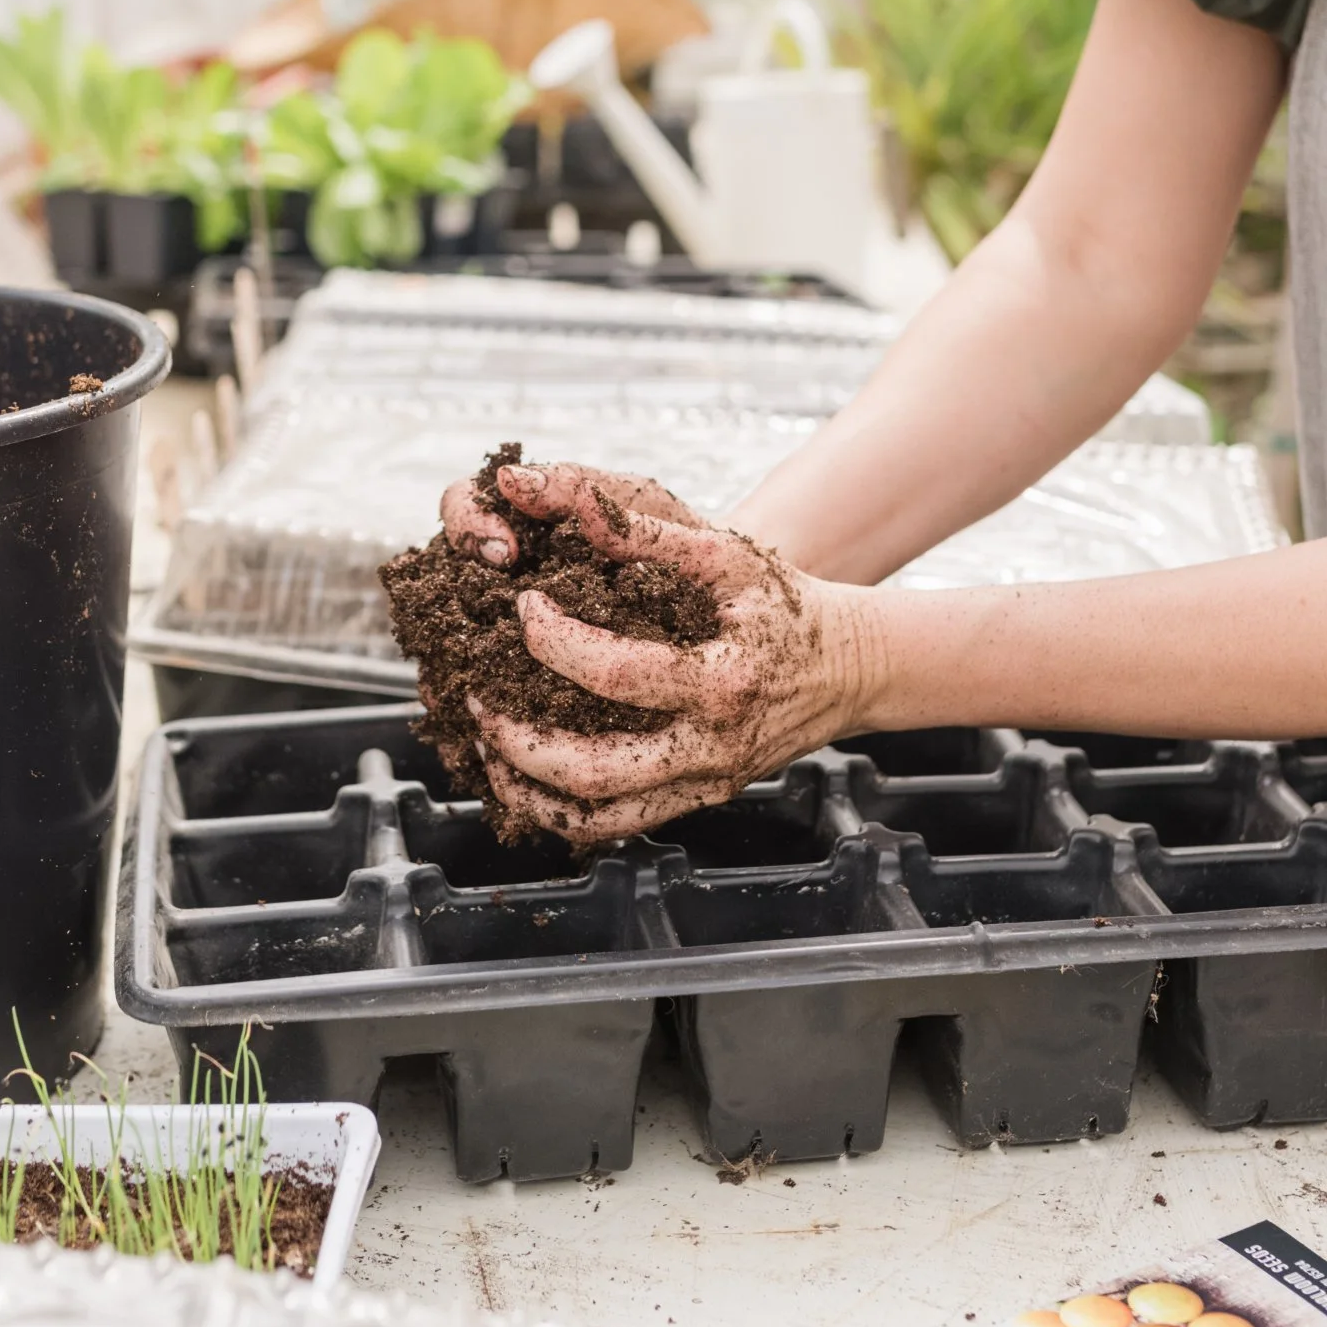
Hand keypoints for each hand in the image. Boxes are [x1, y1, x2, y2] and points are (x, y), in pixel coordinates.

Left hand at [464, 462, 883, 846]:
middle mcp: (713, 746)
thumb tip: (567, 500)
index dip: (554, 641)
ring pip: (598, 816)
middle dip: (518, 739)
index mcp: (722, 680)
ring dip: (527, 789)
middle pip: (594, 769)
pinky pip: (616, 825)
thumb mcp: (724, 553)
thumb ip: (645, 529)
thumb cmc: (782, 602)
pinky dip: (560, 810)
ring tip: (485, 746)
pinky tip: (524, 776)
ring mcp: (705, 783)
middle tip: (477, 698)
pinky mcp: (698, 800)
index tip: (523, 605)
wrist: (849, 668)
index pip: (616, 674)